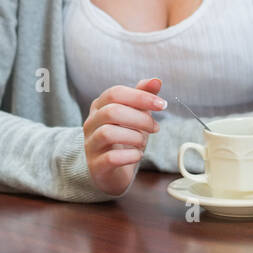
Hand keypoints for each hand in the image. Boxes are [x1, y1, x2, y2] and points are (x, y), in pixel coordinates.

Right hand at [84, 77, 166, 196]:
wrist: (111, 171)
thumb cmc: (124, 139)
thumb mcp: (135, 115)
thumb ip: (143, 97)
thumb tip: (156, 80)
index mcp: (99, 106)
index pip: (115, 93)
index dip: (140, 97)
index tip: (162, 105)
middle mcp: (91, 123)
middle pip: (112, 111)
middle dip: (140, 118)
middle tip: (156, 127)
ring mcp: (91, 144)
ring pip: (108, 133)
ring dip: (134, 136)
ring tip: (143, 142)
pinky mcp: (95, 165)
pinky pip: (111, 158)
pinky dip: (130, 155)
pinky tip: (137, 155)